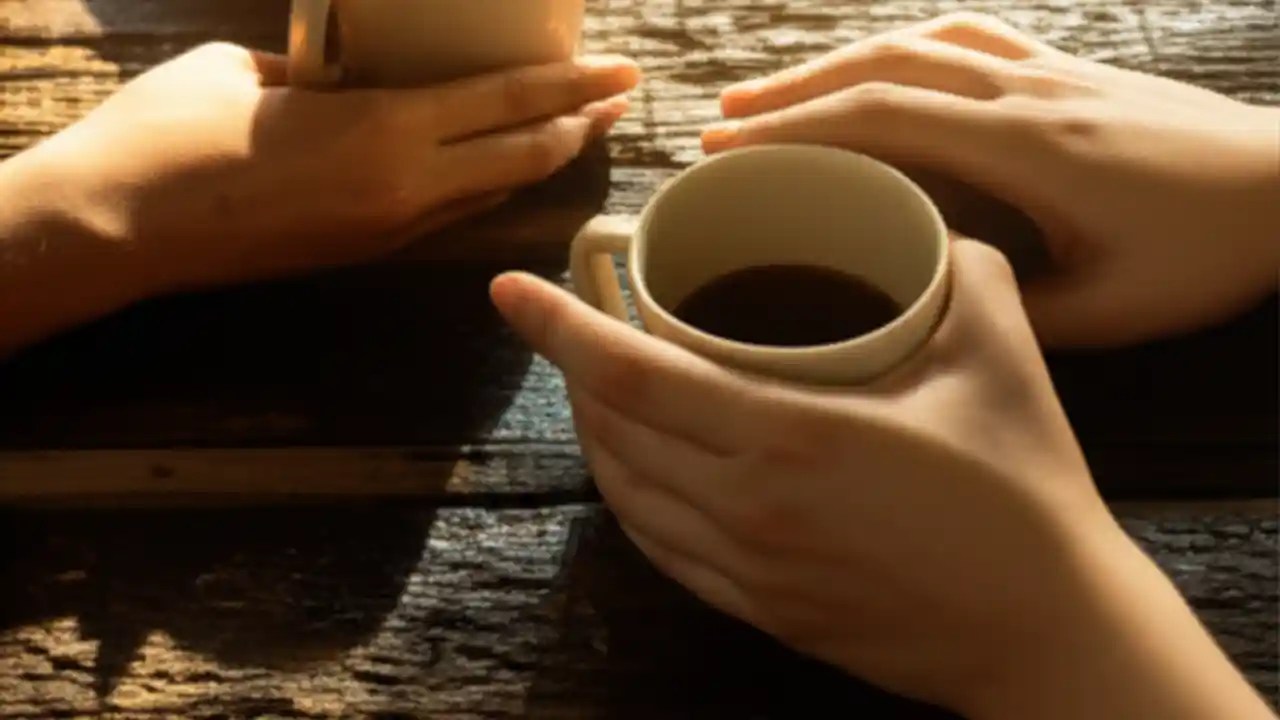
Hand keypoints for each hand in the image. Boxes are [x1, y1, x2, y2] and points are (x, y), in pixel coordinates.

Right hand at [0, 42, 638, 351]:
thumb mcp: (252, 70)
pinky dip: (486, 185)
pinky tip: (498, 167)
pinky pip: (448, 213)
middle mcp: (405, 187)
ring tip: (575, 132)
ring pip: (490, 193)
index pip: (507, 101)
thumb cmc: (171, 130)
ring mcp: (388, 228)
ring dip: (537, 161)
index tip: (623, 73)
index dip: (573, 87)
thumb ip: (322, 73)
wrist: (119, 227)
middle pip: (520, 156)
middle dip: (578, 126)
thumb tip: (350, 75)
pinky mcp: (363, 252)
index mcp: (385, 129)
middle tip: (621, 102)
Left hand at [491, 241, 1271, 718]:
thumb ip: (957, 268)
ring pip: (625, 491)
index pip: (632, 374)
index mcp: (787, 438)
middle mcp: (745, 508)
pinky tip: (636, 466)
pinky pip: (658, 546)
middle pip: (613, 429)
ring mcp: (745, 567)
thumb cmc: (1025, 493)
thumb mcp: (1001, 353)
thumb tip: (923, 231)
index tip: (509, 289)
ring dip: (595, 431)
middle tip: (570, 319)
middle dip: (573, 368)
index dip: (559, 327)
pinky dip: (629, 494)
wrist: (1046, 631)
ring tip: (597, 382)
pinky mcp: (757, 608)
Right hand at [702, 12, 1279, 347]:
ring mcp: (1048, 69)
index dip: (795, 130)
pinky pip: (967, 36)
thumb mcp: (1107, 312)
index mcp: (1027, 148)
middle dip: (791, 92)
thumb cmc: (1210, 251)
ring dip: (836, 59)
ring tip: (774, 89)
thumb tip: (932, 304)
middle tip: (719, 122)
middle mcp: (1026, 92)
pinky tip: (877, 63)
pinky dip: (903, 44)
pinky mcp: (1068, 68)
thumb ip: (1009, 309)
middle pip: (883, 67)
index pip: (884, 119)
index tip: (726, 151)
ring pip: (919, 40)